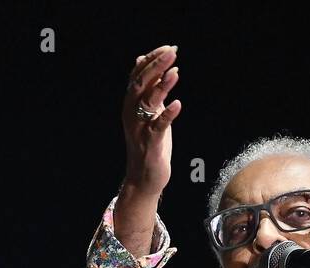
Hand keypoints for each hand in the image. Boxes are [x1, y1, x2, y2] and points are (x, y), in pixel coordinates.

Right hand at [121, 44, 179, 195]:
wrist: (143, 178)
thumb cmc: (149, 144)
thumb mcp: (149, 112)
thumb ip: (148, 89)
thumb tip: (144, 61)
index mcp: (131, 104)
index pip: (138, 75)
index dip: (152, 60)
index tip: (168, 48)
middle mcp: (131, 113)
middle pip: (140, 83)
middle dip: (156, 66)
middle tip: (172, 51)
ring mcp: (139, 128)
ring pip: (147, 102)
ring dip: (162, 85)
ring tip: (175, 71)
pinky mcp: (150, 144)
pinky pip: (158, 126)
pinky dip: (167, 114)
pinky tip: (178, 104)